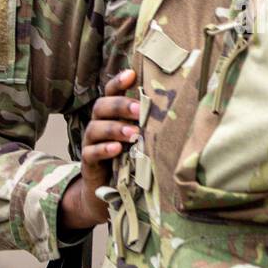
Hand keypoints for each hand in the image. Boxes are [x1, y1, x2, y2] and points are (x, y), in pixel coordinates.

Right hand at [59, 68, 139, 230]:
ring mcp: (91, 144)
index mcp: (111, 115)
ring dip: (115, 128)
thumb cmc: (130, 159)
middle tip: (140, 109)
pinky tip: (117, 149)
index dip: (119, 82)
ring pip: (95, 128)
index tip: (132, 74)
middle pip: (101, 107)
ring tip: (133, 133)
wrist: (107, 193)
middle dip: (120, 106)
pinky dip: (104, 150)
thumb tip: (179, 106)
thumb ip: (149, 123)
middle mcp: (99, 125)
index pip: (111, 93)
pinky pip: (91, 153)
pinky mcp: (88, 164)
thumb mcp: (141, 139)